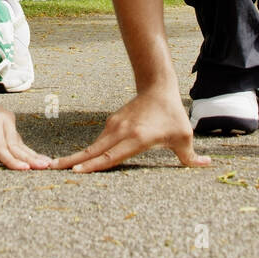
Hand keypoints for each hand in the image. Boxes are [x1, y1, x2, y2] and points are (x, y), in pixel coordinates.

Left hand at [0, 80, 50, 169]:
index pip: (1, 146)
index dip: (11, 160)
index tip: (24, 170)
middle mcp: (3, 120)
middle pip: (17, 145)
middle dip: (31, 159)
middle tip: (45, 170)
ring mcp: (8, 121)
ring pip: (21, 144)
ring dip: (34, 156)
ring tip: (47, 166)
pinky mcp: (9, 125)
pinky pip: (19, 142)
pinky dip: (29, 152)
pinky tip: (39, 161)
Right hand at [52, 88, 210, 172]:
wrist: (158, 86)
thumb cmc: (172, 114)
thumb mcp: (183, 136)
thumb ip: (191, 156)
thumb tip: (207, 166)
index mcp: (136, 138)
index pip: (110, 155)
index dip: (93, 165)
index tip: (74, 171)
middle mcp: (121, 132)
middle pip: (93, 151)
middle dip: (72, 162)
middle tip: (51, 170)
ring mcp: (113, 127)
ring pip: (92, 147)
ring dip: (76, 158)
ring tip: (56, 167)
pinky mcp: (112, 124)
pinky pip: (98, 143)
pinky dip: (86, 153)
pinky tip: (76, 161)